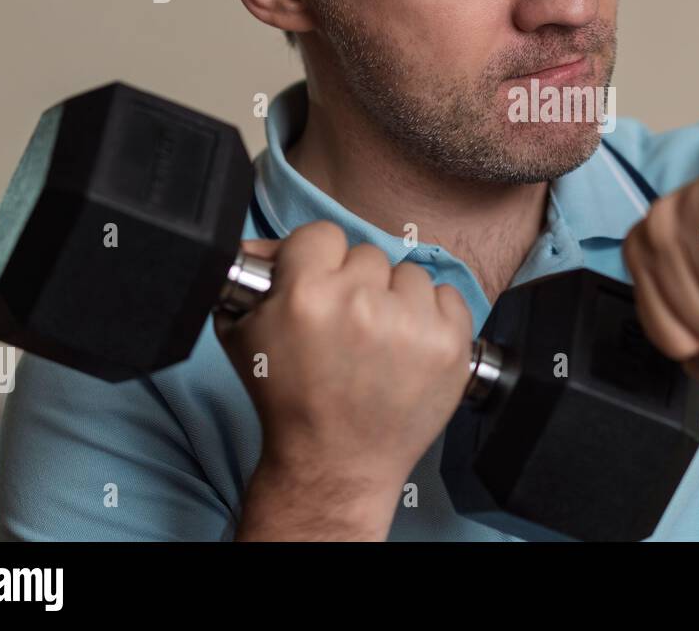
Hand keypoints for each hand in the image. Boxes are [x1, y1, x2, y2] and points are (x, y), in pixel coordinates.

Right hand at [213, 220, 474, 494]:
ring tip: (379, 343)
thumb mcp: (247, 336)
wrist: (334, 463)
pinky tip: (409, 348)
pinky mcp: (450, 344)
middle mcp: (361, 303)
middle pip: (369, 255)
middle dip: (358, 285)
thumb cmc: (289, 402)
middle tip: (347, 327)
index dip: (319, 262)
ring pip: (410, 275)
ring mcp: (412, 324)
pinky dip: (433, 318)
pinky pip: (448, 296)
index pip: (322, 234)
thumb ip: (257, 277)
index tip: (321, 287)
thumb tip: (267, 243)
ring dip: (397, 301)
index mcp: (306, 294)